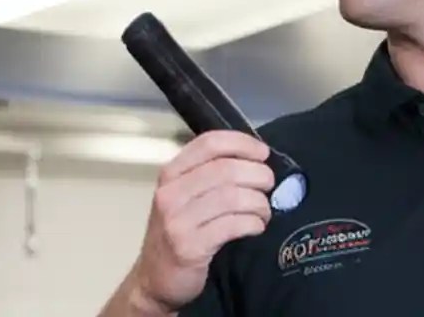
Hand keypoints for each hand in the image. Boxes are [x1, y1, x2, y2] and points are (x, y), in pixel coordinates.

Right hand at [122, 131, 274, 313]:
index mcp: (171, 173)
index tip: (263, 153)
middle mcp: (170, 193)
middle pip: (226, 169)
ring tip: (263, 211)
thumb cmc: (178, 232)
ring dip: (258, 202)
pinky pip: (233, 225)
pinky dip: (253, 223)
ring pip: (232, 197)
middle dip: (257, 175)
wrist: (154, 280)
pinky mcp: (189, 247)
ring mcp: (178, 220)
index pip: (209, 143)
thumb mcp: (184, 197)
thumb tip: (257, 160)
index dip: (242, 144)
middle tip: (269, 185)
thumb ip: (210, 175)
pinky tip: (256, 226)